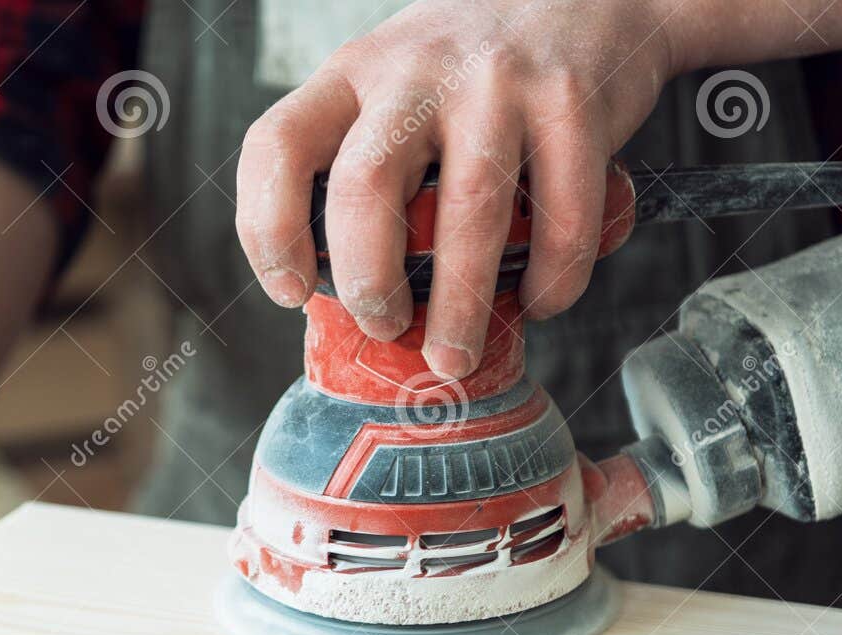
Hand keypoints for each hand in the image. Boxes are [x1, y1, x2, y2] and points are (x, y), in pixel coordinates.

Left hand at [235, 0, 670, 377]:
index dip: (268, 228)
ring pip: (468, 213)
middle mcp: (416, 70)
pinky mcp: (572, 102)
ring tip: (455, 357)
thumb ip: (368, 167)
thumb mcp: (395, 94)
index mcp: (353, 74)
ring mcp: (496, 83)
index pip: (277, 144)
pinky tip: (541, 301)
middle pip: (364, 186)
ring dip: (461, 305)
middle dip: (369, 282)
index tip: (291, 291)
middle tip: (385, 329)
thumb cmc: (473, 74)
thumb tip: (352, 304)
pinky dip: (552, 278)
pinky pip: (561, 216)